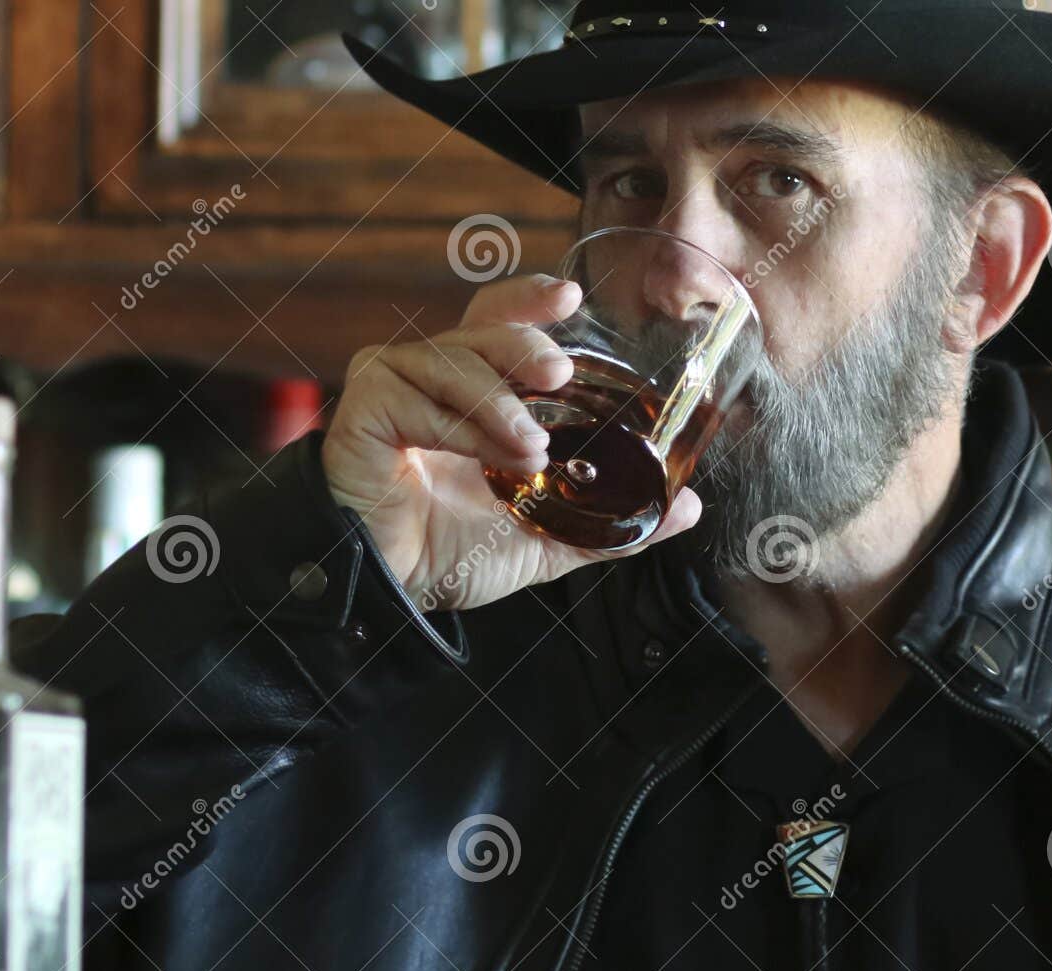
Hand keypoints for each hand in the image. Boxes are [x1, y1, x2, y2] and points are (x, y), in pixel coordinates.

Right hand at [320, 272, 702, 611]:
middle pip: (480, 329)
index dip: (530, 302)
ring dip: (497, 402)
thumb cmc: (454, 555)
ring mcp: (394, 388)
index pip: (499, 324)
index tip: (571, 297)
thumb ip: (612, 521)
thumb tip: (687, 508)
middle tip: (560, 373)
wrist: (396, 593)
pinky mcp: (364, 410)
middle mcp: (433, 380)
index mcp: (475, 394)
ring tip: (529, 450)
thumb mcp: (549, 537)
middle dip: (523, 344)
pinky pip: (412, 396)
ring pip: (451, 360)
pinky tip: (484, 458)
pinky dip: (456, 424)